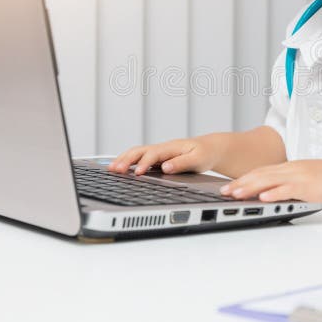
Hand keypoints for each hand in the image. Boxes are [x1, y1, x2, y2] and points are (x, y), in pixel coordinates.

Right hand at [108, 134, 227, 175]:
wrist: (210, 149)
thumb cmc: (205, 154)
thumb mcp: (198, 159)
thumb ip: (182, 163)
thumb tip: (165, 167)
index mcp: (171, 148)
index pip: (153, 155)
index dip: (144, 164)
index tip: (137, 173)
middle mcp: (162, 148)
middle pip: (139, 151)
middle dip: (126, 160)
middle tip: (114, 170)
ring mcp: (158, 153)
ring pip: (136, 154)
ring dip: (123, 160)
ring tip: (111, 170)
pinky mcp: (157, 159)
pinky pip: (139, 159)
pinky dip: (128, 163)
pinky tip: (120, 170)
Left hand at [219, 158, 321, 203]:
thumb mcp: (308, 180)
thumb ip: (291, 185)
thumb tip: (276, 195)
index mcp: (290, 168)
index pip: (261, 172)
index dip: (243, 179)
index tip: (228, 187)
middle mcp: (292, 169)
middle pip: (261, 175)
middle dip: (240, 184)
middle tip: (223, 192)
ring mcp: (300, 176)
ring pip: (270, 180)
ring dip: (251, 187)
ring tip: (235, 194)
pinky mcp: (310, 185)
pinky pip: (289, 188)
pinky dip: (275, 192)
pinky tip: (264, 197)